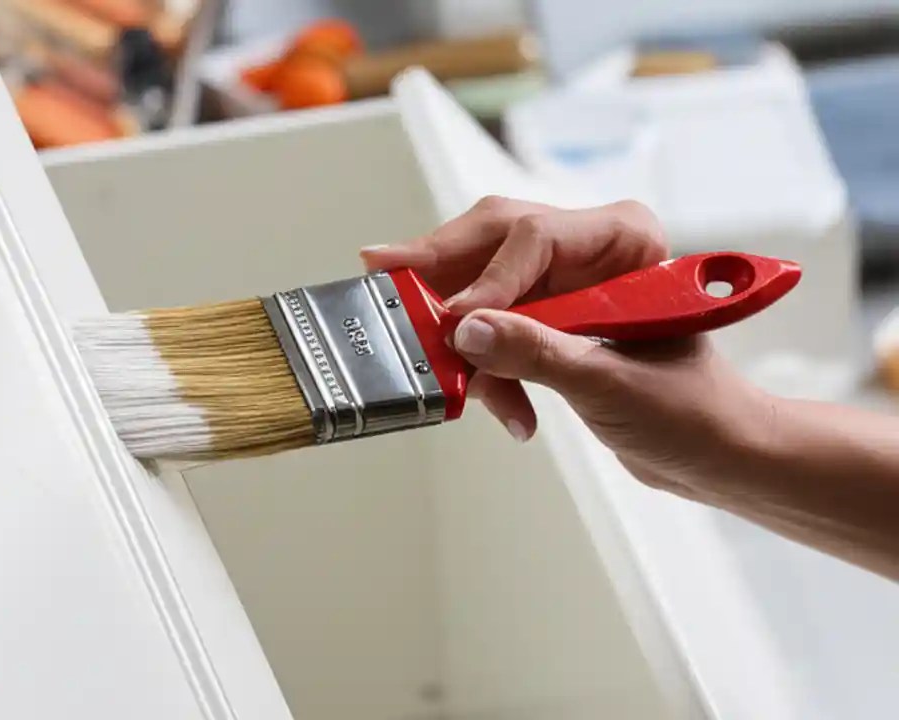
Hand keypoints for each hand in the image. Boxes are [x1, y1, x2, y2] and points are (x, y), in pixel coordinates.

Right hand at [361, 196, 773, 494]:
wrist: (716, 455)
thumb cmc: (695, 412)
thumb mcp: (610, 384)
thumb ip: (536, 352)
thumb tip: (467, 330)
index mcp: (625, 240)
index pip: (532, 238)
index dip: (486, 281)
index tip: (452, 325)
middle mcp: (590, 251)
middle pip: (494, 243)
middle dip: (444, 276)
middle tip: (383, 274)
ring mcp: (566, 286)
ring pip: (483, 285)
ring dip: (466, 337)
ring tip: (459, 382)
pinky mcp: (550, 323)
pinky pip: (493, 328)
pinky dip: (486, 370)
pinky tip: (504, 408)